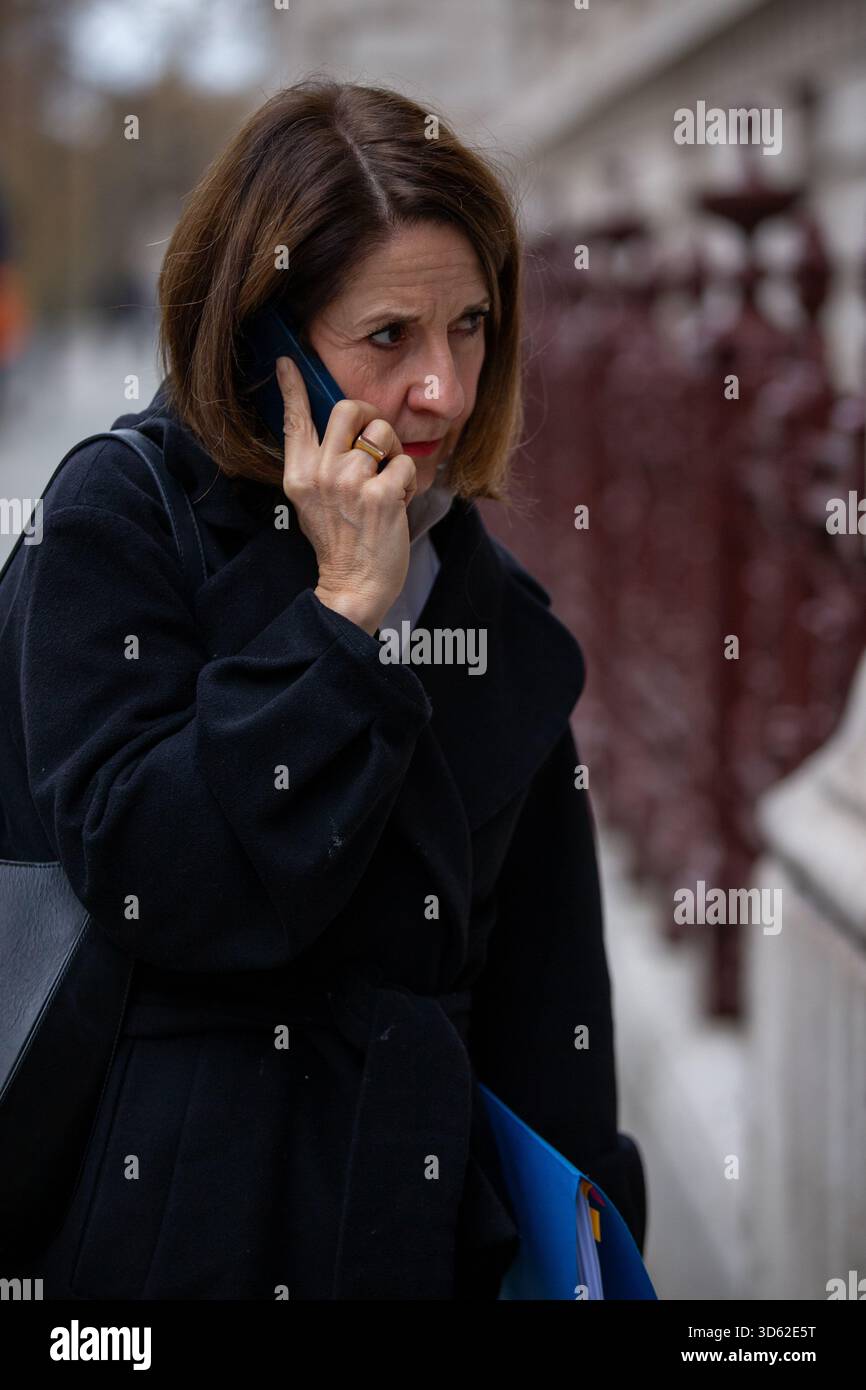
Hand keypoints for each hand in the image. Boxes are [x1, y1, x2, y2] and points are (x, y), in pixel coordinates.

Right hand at [276, 355, 416, 635]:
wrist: (354, 587)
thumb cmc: (339, 542)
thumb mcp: (312, 501)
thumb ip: (318, 464)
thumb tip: (336, 430)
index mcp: (300, 474)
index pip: (294, 420)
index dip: (293, 388)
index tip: (288, 361)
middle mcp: (321, 474)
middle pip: (348, 409)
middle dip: (370, 415)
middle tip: (376, 440)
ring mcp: (351, 483)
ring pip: (384, 434)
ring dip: (394, 454)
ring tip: (386, 482)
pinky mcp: (381, 496)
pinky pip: (404, 463)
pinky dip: (407, 481)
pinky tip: (396, 503)